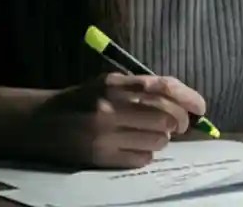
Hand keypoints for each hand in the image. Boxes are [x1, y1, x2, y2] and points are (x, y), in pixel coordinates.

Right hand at [19, 73, 207, 168]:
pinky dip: (147, 154)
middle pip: (165, 117)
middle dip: (179, 122)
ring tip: (153, 135)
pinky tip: (138, 147)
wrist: (42, 123)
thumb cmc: (80, 100)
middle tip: (178, 125)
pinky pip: (142, 159)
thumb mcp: (106, 83)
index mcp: (114, 84)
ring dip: (163, 140)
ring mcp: (106, 134)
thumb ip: (138, 87)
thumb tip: (179, 99)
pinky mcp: (102, 157)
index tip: (200, 107)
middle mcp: (111, 107)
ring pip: (157, 141)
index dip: (188, 98)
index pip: (162, 88)